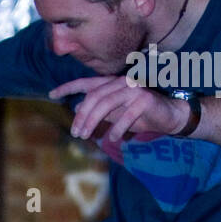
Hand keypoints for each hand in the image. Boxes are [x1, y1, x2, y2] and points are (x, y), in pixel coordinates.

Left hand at [49, 76, 189, 143]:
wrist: (169, 116)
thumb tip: (78, 109)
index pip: (87, 83)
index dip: (68, 87)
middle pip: (94, 96)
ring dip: (94, 122)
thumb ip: (99, 109)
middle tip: (76, 133)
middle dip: (82, 116)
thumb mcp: (115, 113)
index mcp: (112, 83)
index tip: (52, 94)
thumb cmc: (140, 115)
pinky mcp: (145, 99)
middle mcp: (121, 82)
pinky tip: (114, 138)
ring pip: (107, 104)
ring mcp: (133, 89)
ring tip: (87, 137)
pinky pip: (126, 115)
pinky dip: (118, 128)